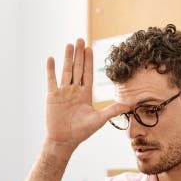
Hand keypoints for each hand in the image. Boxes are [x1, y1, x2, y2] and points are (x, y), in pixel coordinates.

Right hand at [44, 39, 127, 157]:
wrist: (64, 140)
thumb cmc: (81, 132)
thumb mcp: (99, 119)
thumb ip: (113, 110)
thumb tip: (130, 105)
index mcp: (85, 94)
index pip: (88, 73)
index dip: (88, 61)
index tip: (90, 48)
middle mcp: (74, 90)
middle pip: (77, 68)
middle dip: (79, 54)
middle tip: (80, 40)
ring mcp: (63, 92)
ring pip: (66, 71)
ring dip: (67, 58)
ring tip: (69, 45)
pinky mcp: (52, 96)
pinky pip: (51, 80)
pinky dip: (51, 70)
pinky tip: (51, 58)